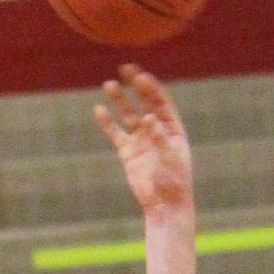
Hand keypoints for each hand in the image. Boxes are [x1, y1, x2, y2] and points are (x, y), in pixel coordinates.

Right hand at [93, 64, 192, 211]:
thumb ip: (160, 137)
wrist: (164, 205)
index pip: (161, 102)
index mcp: (172, 129)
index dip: (151, 88)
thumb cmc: (174, 182)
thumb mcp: (170, 158)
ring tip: (109, 84)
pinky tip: (98, 109)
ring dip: (120, 100)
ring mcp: (141, 140)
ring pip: (128, 115)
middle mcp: (157, 131)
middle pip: (144, 102)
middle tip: (125, 68)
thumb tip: (148, 117)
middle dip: (135, 85)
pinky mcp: (128, 153)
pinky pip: (116, 134)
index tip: (140, 76)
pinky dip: (107, 122)